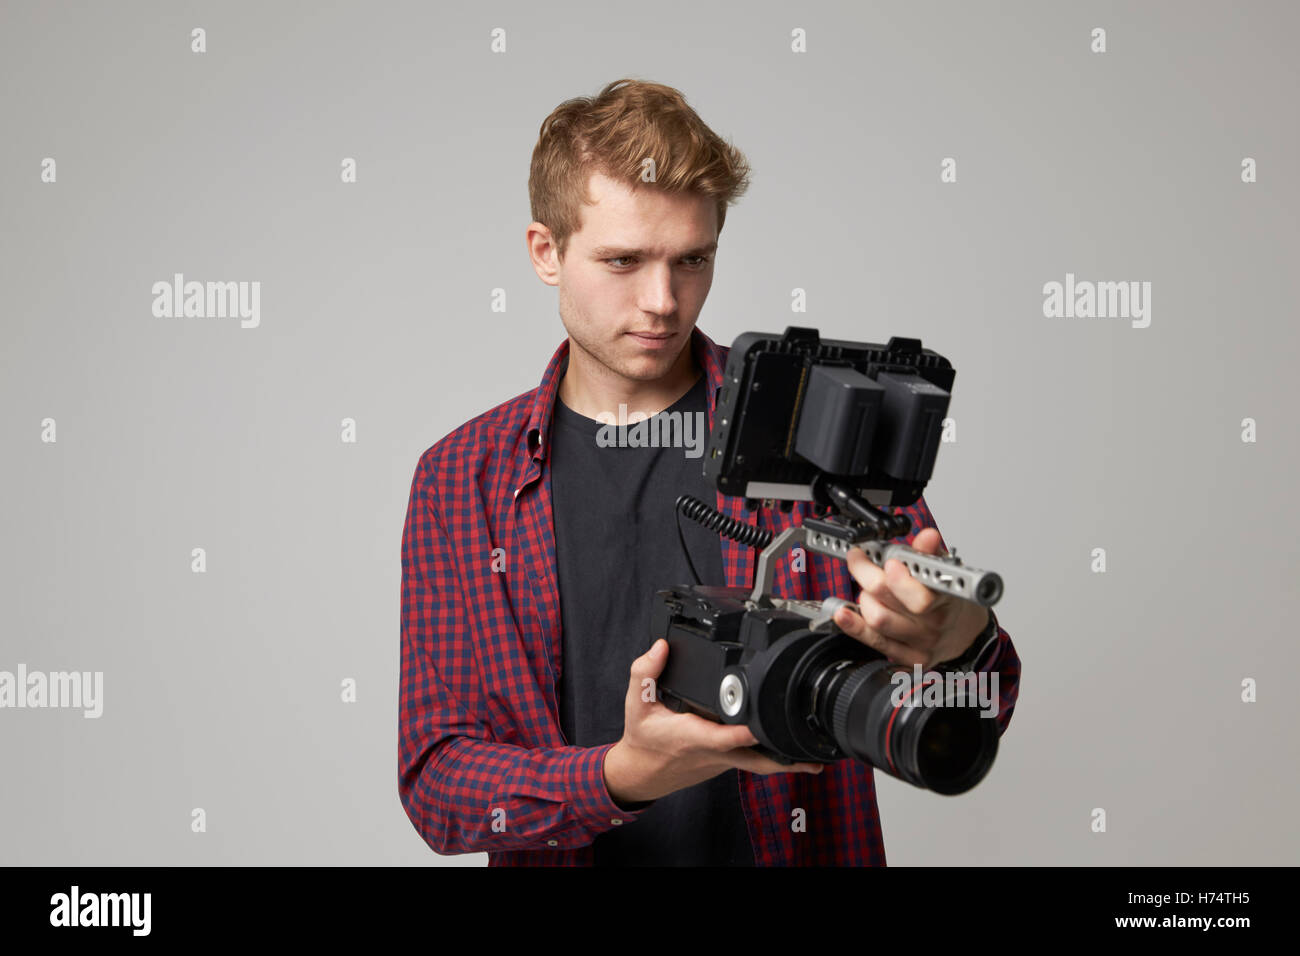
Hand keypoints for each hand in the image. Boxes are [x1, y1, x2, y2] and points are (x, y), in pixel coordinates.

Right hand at [602, 639, 823, 805]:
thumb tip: (661, 646)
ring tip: (816, 758)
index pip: (722, 736)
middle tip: (812, 758)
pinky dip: (774, 756)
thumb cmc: (643, 738)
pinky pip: (754, 760)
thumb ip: (645, 672)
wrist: (641, 772)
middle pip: (754, 759)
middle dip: (783, 760)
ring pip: (759, 763)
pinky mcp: (727, 762)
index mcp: (691, 737)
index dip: (743, 732)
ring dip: (785, 761)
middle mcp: (712, 752)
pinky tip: (794, 749)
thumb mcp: (635, 703)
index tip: (761, 724)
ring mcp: (722, 761)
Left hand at [833, 528, 989, 669]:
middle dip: (866, 574)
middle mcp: (932, 624)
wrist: (964, 632)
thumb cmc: (952, 600)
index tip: (888, 562)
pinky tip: (842, 613)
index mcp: (945, 600)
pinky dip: (853, 625)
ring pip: (878, 619)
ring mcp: (919, 643)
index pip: (921, 595)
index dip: (899, 579)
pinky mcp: (907, 657)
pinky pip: (874, 641)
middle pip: (888, 601)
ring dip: (864, 597)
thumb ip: (931, 553)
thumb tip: (926, 537)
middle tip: (859, 559)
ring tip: (866, 587)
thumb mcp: (947, 572)